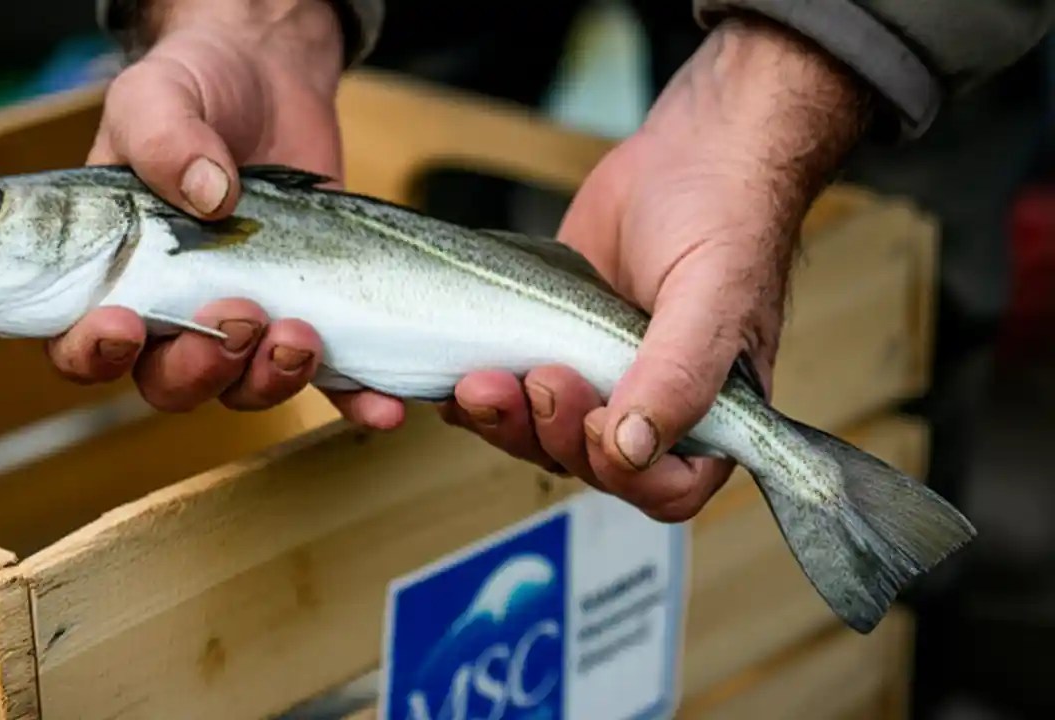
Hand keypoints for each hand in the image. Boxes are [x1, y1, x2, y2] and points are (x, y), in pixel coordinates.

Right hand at [46, 0, 405, 427]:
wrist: (268, 77)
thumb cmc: (192, 89)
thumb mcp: (158, 95)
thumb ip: (164, 137)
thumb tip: (209, 192)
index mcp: (112, 275)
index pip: (81, 342)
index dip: (95, 352)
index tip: (124, 324)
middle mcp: (171, 314)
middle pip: (170, 382)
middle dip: (201, 366)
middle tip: (237, 316)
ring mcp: (244, 323)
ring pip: (245, 388)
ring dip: (270, 378)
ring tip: (298, 335)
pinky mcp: (310, 317)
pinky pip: (331, 381)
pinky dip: (356, 400)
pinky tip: (382, 406)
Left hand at [440, 14, 871, 520]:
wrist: (688, 155)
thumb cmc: (724, 217)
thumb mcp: (714, 295)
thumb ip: (680, 376)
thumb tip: (631, 448)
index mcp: (711, 417)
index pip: (667, 490)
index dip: (622, 476)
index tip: (593, 421)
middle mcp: (653, 410)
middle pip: (588, 466)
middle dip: (550, 433)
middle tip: (542, 377)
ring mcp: (598, 382)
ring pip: (539, 437)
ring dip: (504, 420)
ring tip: (481, 380)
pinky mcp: (549, 348)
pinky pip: (510, 395)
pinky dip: (478, 397)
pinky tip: (456, 378)